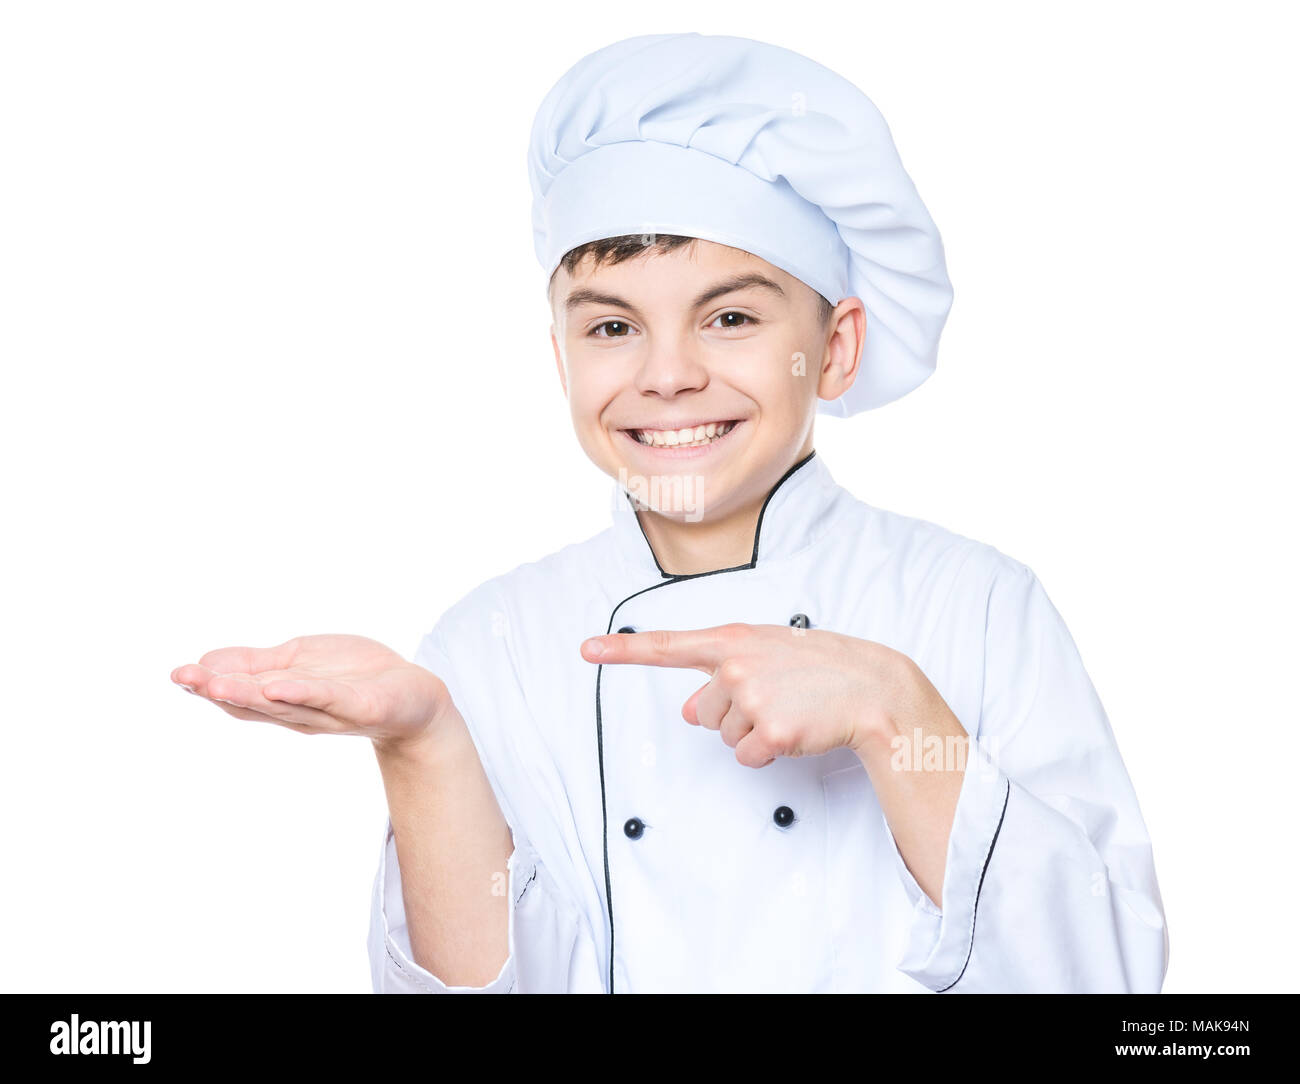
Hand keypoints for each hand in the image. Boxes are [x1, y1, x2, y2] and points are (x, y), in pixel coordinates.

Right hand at [170, 634, 449, 751]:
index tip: (177, 675)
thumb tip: (204, 662)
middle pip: (256, 702)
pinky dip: (303, 693)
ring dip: (251, 693)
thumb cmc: (355, 678)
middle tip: (186, 678)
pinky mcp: (363, 707)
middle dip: (220, 690)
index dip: (209, 685)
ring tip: (218, 682)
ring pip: (285, 703)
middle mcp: (301, 711)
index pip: (241, 692)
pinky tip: (279, 686)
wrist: (415, 699)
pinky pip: (330, 700)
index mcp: (283, 698)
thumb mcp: (301, 662)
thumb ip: (257, 664)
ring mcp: (331, 712)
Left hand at [580, 623, 904, 767]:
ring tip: (790, 710)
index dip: (623, 650)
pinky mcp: (772, 732)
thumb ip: (722, 675)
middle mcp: (736, 666)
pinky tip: (796, 732)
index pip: (667, 646)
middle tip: (775, 697)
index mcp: (732, 640)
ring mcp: (753, 698)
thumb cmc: (817, 668)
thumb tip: (689, 712)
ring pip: (724, 736)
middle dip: (733, 714)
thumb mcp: (767, 658)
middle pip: (703, 712)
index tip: (587, 649)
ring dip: (753, 733)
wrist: (871, 687)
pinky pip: (747, 757)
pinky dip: (767, 754)